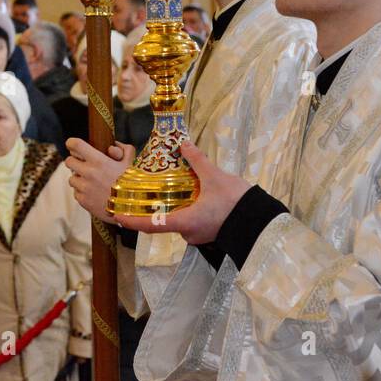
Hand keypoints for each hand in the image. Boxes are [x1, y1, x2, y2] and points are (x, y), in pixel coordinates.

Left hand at [64, 138, 132, 221]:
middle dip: (75, 161)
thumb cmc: (133, 183)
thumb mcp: (132, 162)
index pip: (75, 145)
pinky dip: (82, 192)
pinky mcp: (83, 201)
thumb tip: (112, 146)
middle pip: (69, 161)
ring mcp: (84, 188)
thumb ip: (123, 149)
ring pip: (72, 178)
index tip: (73, 145)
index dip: (72, 143)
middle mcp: (88, 173)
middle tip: (84, 164)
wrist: (133, 209)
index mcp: (99, 161)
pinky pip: (76, 193)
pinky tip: (94, 193)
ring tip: (92, 182)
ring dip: (79, 178)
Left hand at [114, 143, 251, 245]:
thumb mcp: (215, 176)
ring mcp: (199, 235)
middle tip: (146, 193)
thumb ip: (197, 160)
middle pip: (164, 221)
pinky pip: (192, 222)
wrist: (262, 221)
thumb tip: (183, 144)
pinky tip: (193, 196)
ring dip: (175, 208)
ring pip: (180, 221)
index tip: (118, 216)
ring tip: (172, 190)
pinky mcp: (209, 232)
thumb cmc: (236, 202)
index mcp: (184, 222)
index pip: (150, 225)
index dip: (132, 221)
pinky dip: (187, 210)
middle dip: (156, 208)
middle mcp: (188, 232)